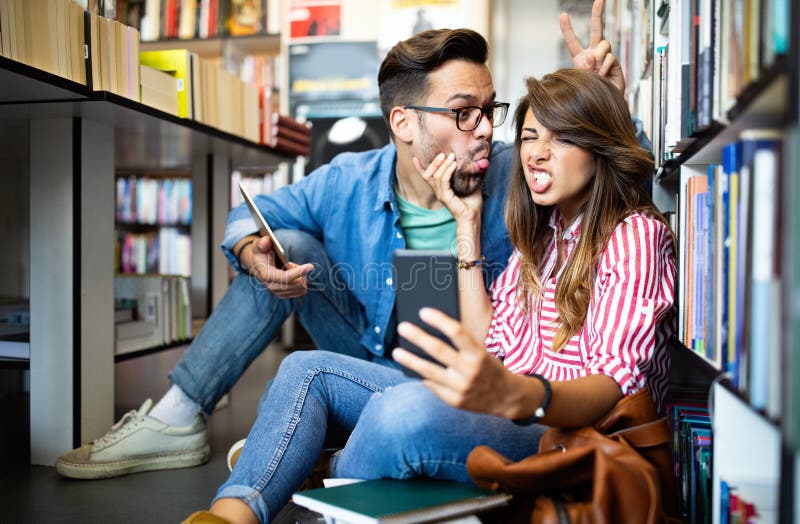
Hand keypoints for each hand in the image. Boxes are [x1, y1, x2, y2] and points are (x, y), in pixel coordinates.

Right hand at [246, 236, 313, 298]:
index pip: (285, 277)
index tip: (311, 266)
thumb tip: (266, 240)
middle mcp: (272, 287)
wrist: (259, 266)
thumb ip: (261, 243)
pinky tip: (294, 276)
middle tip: (290, 264)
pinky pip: (302, 291)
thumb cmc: (261, 254)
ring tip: (290, 269)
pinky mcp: (285, 295)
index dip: (299, 272)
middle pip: (296, 284)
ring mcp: (279, 293)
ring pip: (301, 288)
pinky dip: (301, 281)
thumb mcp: (258, 246)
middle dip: (299, 271)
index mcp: (266, 275)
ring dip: (300, 276)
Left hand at [392, 308, 518, 417]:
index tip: (422, 311)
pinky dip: (421, 376)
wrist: (507, 398)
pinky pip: (432, 386)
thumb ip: (461, 345)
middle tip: (402, 327)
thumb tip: (430, 332)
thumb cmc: (489, 368)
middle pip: (439, 350)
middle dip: (418, 337)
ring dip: (410, 360)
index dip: (439, 320)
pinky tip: (410, 368)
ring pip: (429, 371)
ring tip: (396, 352)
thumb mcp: (481, 352)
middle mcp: (470, 371)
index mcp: (479, 354)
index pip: (457, 332)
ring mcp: (461, 388)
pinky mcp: (454, 401)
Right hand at [413, 152, 481, 225]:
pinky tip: (454, 165)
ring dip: (443, 164)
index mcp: (441, 189)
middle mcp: (438, 191)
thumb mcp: (471, 185)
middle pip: (429, 174)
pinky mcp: (445, 197)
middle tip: (443, 154)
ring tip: (451, 156)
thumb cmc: (472, 204)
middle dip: (435, 162)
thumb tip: (478, 162)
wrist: (473, 217)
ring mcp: (440, 194)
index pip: (427, 177)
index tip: (415, 158)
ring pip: (436, 175)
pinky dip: (448, 171)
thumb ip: (470, 175)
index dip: (420, 168)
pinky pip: (444, 181)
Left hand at [560, 0, 625, 92]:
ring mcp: (605, 57)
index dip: (567, 28)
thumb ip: (583, 67)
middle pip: (597, 29)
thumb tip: (591, 57)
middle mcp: (594, 53)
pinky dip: (604, 67)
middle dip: (598, 13)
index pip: (573, 41)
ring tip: (594, 71)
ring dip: (597, 56)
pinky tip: (601, 75)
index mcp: (580, 57)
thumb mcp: (579, 80)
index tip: (563, 15)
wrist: (602, 104)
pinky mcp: (614, 63)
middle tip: (600, 0)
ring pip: (604, 44)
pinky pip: (609, 57)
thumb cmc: (588, 94)